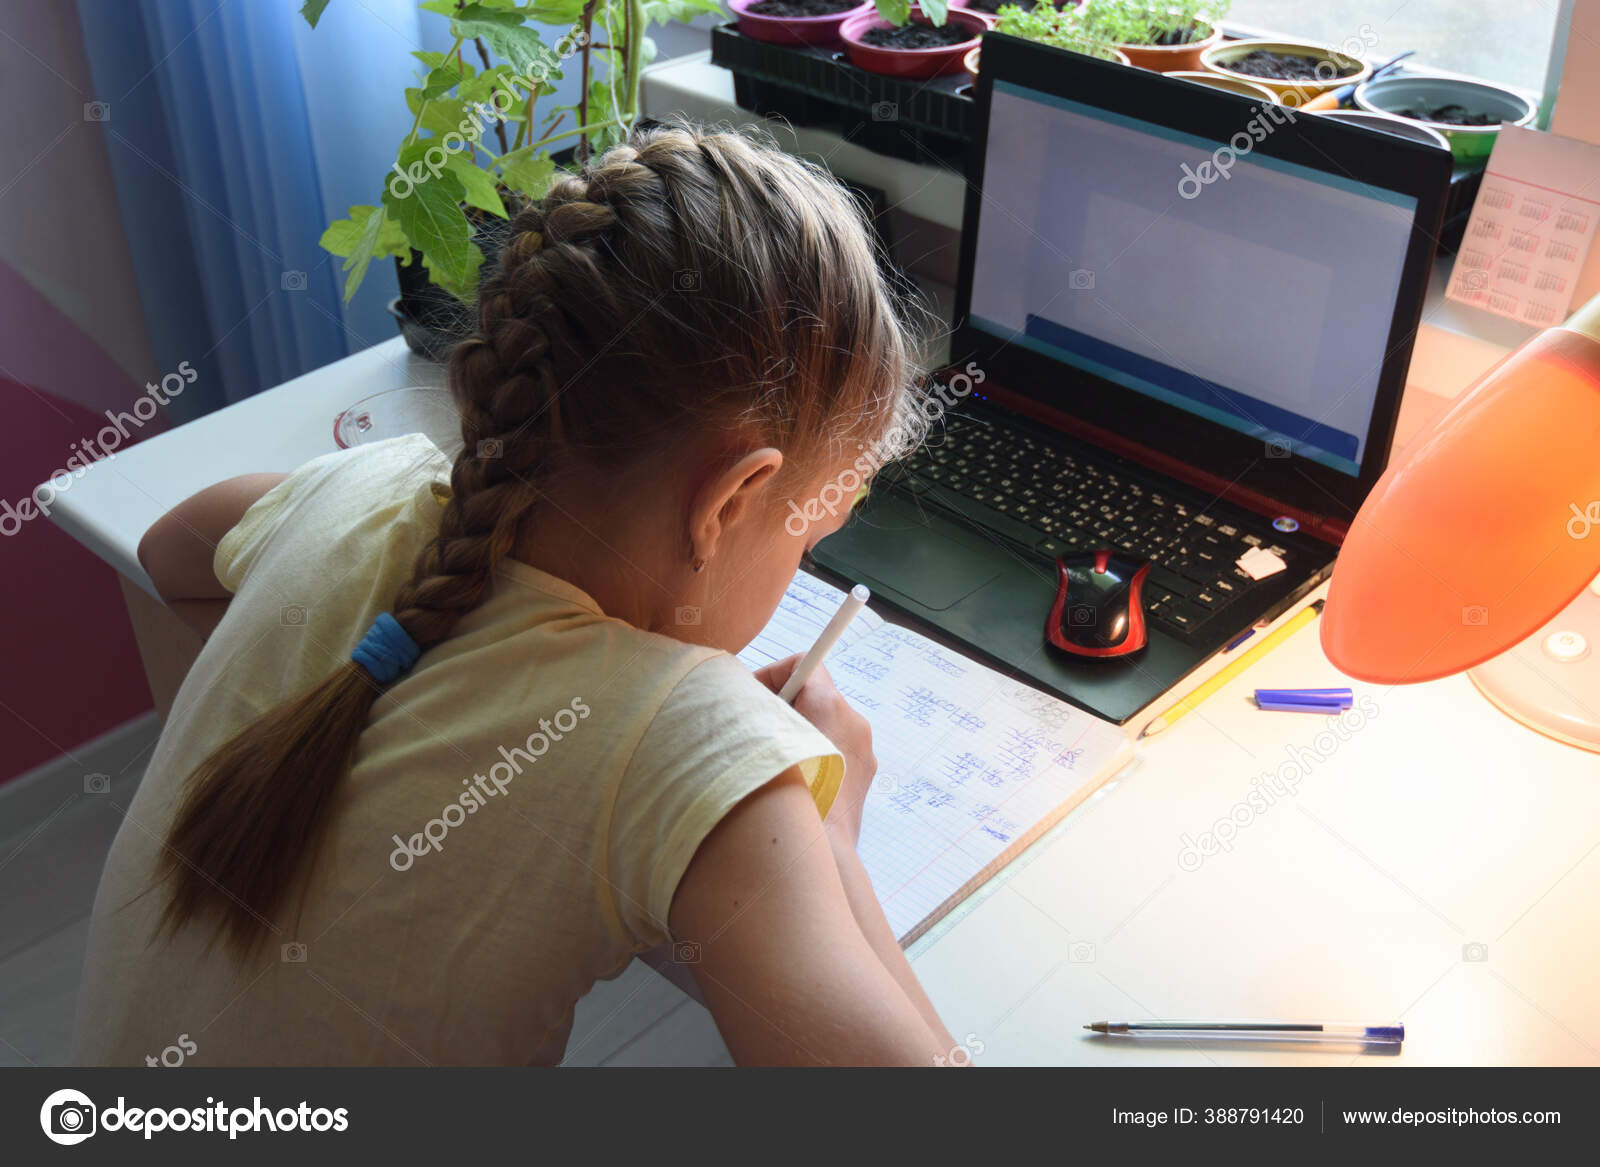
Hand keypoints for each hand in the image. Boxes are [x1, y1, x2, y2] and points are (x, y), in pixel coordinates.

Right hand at [753, 655, 875, 841]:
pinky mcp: (864, 776)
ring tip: (772, 759)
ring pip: (824, 725)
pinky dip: (813, 756)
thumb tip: (749, 699)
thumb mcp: (762, 737)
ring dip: (797, 733)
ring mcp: (864, 750)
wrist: (820, 850)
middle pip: (814, 695)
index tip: (755, 697)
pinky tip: (792, 781)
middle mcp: (854, 722)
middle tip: (755, 731)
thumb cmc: (788, 792)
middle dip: (783, 708)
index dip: (774, 674)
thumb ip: (757, 708)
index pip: (804, 663)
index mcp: (832, 704)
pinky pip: (835, 751)